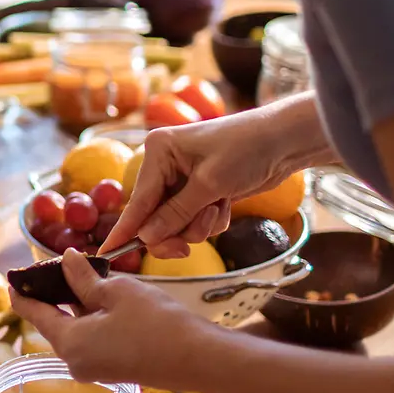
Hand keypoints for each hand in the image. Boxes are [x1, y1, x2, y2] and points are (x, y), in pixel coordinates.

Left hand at [11, 250, 218, 388]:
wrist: (201, 360)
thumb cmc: (156, 323)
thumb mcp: (115, 291)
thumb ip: (83, 278)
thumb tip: (66, 260)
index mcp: (69, 344)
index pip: (35, 314)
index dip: (22, 293)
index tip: (12, 278)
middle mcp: (76, 362)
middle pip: (54, 322)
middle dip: (53, 294)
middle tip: (51, 266)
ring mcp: (96, 368)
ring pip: (75, 329)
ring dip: (75, 304)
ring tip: (76, 274)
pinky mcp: (115, 368)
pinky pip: (93, 338)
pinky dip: (91, 317)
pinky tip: (100, 295)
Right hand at [101, 107, 299, 258]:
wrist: (286, 140)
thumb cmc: (246, 149)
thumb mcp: (210, 184)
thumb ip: (176, 214)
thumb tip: (145, 237)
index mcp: (157, 151)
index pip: (138, 199)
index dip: (125, 229)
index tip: (107, 252)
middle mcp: (164, 164)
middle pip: (154, 214)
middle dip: (175, 229)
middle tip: (185, 248)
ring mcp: (182, 178)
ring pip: (176, 221)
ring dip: (198, 225)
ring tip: (218, 209)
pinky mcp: (201, 189)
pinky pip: (194, 218)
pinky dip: (211, 219)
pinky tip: (226, 205)